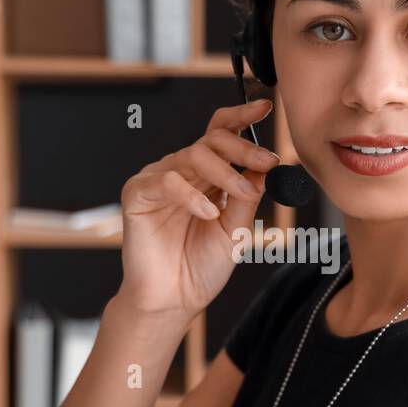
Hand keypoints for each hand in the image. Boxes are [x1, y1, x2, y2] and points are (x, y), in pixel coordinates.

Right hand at [117, 99, 278, 319]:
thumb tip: (268, 165)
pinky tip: (209, 212)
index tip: (266, 107)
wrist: (174, 299)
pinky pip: (167, 181)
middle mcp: (182, 171)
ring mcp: (159, 180)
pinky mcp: (138, 194)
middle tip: (270, 159)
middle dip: (244, 146)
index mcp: (207, 175)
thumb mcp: (236, 229)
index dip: (242, 117)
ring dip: (225, 173)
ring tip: (244, 195)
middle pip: (212, 140)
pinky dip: (192, 195)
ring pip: (193, 156)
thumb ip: (248, 196)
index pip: (221, 134)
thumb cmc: (202, 265)